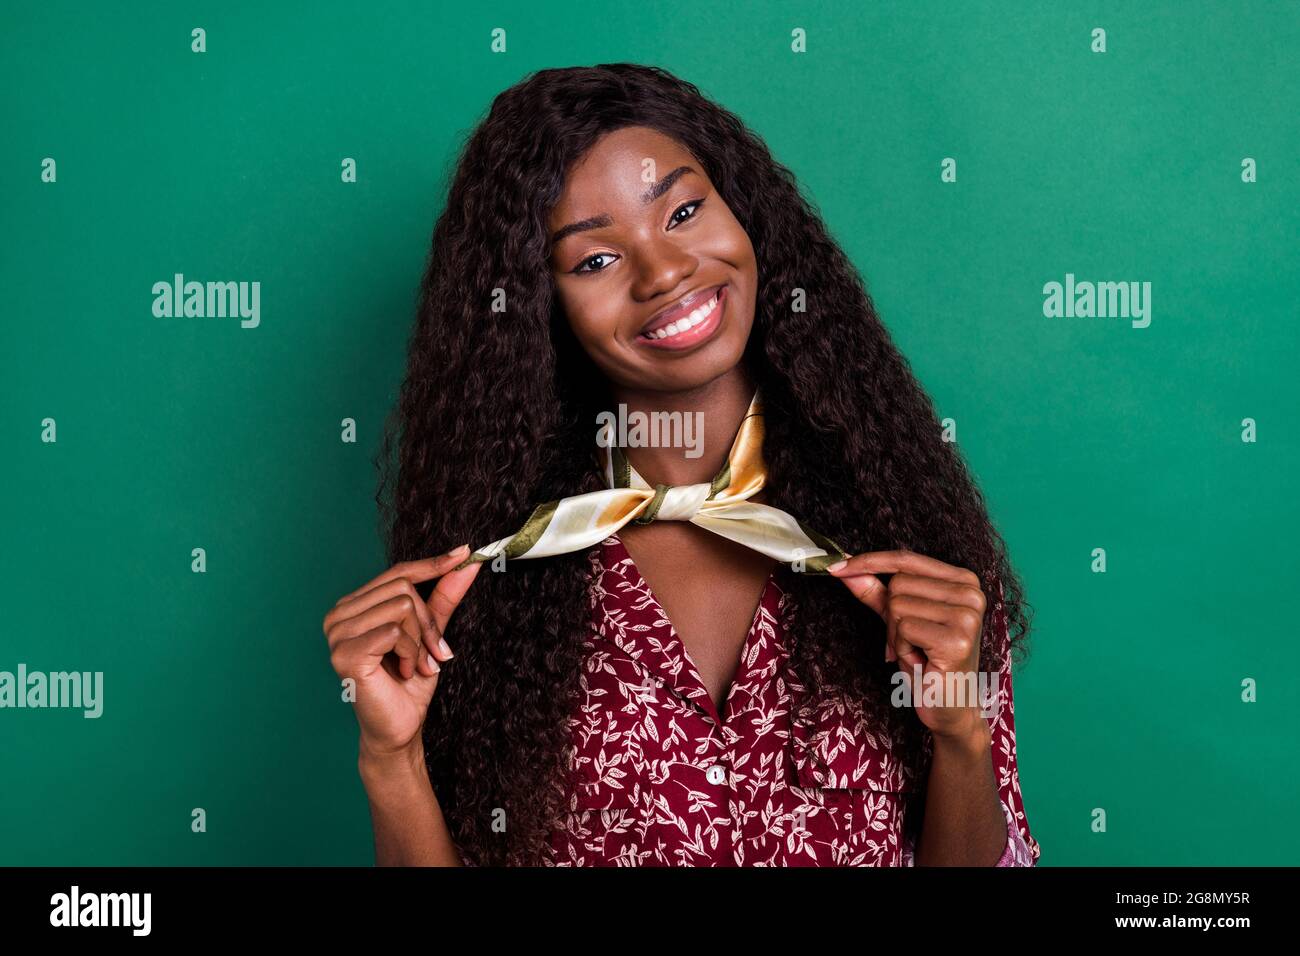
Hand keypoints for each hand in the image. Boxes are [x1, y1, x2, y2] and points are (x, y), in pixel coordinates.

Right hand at [323, 544, 482, 756]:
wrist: (399, 728)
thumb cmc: (409, 683)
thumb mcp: (430, 633)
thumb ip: (443, 597)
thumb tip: (466, 562)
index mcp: (355, 606)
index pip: (397, 573)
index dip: (432, 564)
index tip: (465, 552)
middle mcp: (339, 614)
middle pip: (403, 587)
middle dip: (429, 622)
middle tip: (433, 653)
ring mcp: (337, 633)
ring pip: (402, 606)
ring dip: (420, 641)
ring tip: (415, 665)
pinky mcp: (345, 652)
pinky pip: (395, 631)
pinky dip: (410, 653)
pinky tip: (402, 672)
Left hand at [827, 549, 986, 739]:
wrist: (949, 707)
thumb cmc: (927, 663)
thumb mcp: (900, 620)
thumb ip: (876, 592)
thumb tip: (844, 569)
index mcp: (964, 580)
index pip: (906, 558)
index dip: (869, 561)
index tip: (836, 566)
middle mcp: (971, 592)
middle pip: (898, 583)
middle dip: (891, 616)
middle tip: (911, 642)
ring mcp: (967, 615)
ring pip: (897, 606)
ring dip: (896, 635)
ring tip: (918, 652)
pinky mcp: (956, 639)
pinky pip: (903, 629)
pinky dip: (902, 648)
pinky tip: (922, 662)